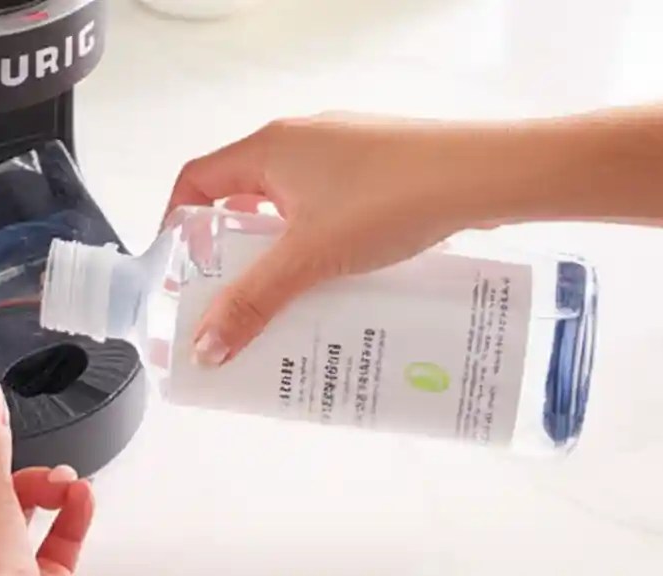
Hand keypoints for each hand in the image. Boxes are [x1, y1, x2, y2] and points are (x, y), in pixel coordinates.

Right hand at [166, 112, 486, 365]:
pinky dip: (317, 243)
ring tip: (281, 298)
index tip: (179, 269)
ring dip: (277, 251)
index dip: (179, 223)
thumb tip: (206, 347)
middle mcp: (299, 141)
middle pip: (240, 196)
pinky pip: (325, 208)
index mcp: (268, 147)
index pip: (196, 180)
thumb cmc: (393, 197)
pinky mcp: (375, 170)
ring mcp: (340, 153)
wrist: (484, 176)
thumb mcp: (310, 257)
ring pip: (287, 206)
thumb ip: (254, 302)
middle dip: (231, 250)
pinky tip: (333, 280)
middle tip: (229, 297)